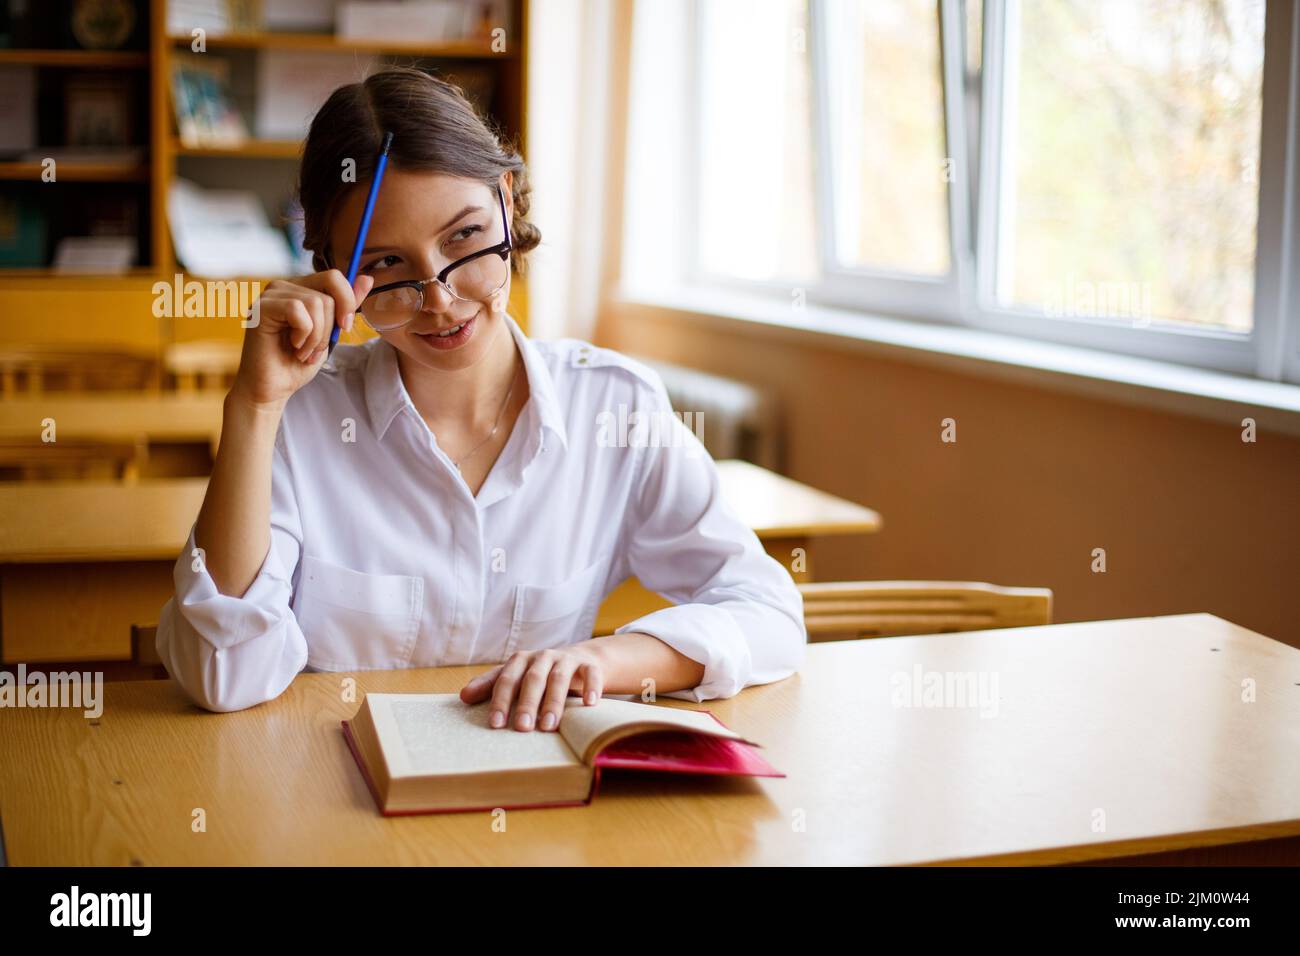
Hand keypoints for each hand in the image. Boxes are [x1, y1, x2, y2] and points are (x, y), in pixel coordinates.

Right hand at [230, 269, 374, 407]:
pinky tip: (293, 346)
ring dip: (316, 336)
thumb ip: (346, 305)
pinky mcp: (261, 307)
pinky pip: (297, 310)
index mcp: (300, 289)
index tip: (345, 327)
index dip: (347, 301)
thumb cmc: (299, 362)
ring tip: (303, 351)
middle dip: (330, 328)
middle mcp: (284, 287)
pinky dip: (303, 335)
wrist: (275, 387)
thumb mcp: (332, 332)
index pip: (334, 277)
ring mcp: (270, 295)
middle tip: (315, 349)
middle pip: (328, 294)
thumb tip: (367, 278)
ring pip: (316, 303)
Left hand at [460, 644, 605, 731]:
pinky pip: (591, 673)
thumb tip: (462, 697)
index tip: (496, 724)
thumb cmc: (539, 674)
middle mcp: (542, 657)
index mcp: (520, 660)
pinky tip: (589, 705)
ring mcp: (566, 659)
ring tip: (549, 726)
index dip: (501, 701)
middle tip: (522, 729)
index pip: (507, 680)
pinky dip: (590, 687)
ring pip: (559, 678)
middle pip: (532, 679)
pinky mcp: (588, 664)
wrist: (579, 659)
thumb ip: (490, 686)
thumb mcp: (515, 677)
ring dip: (553, 702)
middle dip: (527, 704)